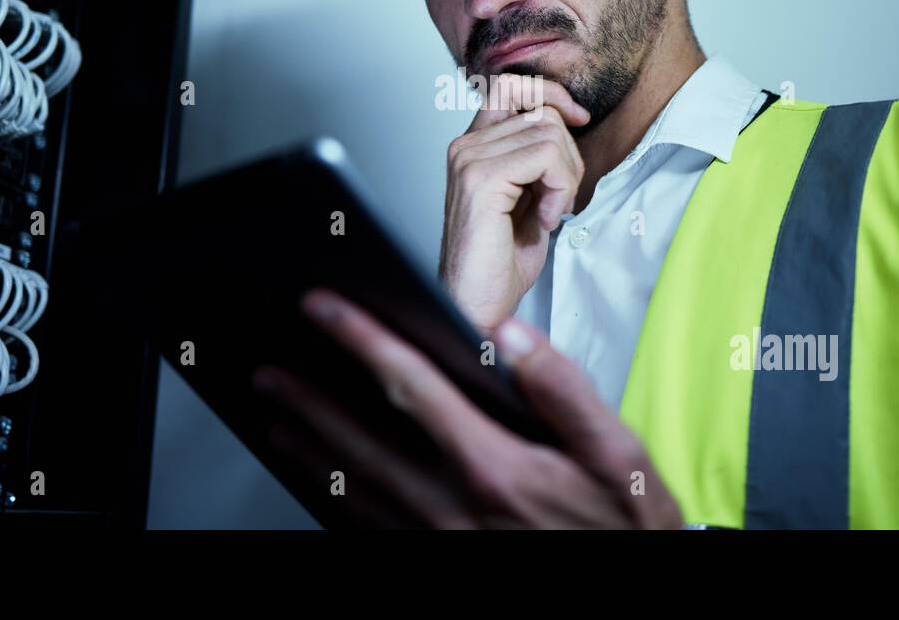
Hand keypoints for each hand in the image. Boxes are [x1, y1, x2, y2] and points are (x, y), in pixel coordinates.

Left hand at [250, 288, 682, 528]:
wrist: (631, 593)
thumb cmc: (623, 528)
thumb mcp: (620, 459)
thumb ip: (565, 392)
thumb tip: (511, 336)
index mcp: (494, 468)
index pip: (412, 386)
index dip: (362, 339)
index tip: (322, 307)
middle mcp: (452, 507)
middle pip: (362, 440)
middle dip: (309, 398)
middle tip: (267, 370)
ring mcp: (436, 543)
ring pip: (354, 490)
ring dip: (309, 451)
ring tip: (276, 420)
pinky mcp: (434, 565)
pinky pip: (367, 530)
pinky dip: (332, 503)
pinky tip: (316, 484)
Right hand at [439, 73, 589, 332]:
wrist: (478, 306)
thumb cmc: (501, 261)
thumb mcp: (529, 196)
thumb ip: (539, 156)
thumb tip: (568, 120)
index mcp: (474, 145)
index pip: (514, 85)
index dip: (552, 95)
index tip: (579, 121)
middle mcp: (465, 145)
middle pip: (542, 111)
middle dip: (569, 156)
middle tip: (559, 200)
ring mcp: (469, 159)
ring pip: (548, 132)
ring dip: (567, 176)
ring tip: (549, 212)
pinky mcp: (480, 179)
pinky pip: (545, 155)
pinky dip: (560, 187)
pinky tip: (545, 218)